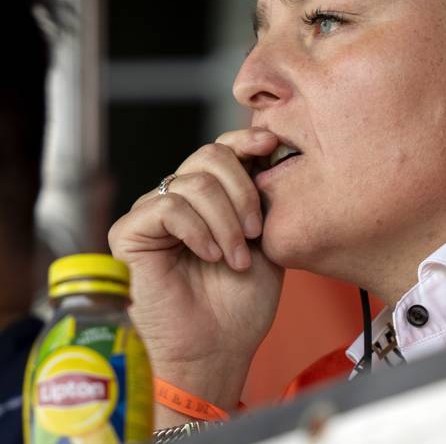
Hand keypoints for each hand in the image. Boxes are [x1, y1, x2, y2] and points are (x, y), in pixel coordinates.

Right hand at [108, 128, 282, 418]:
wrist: (218, 348)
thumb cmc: (241, 303)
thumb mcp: (267, 240)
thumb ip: (263, 198)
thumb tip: (268, 151)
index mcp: (212, 198)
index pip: (223, 148)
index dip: (245, 140)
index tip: (271, 146)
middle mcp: (179, 199)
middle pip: (209, 155)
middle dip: (243, 190)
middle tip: (256, 233)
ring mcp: (153, 214)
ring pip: (193, 181)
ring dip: (226, 220)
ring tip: (236, 257)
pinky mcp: (129, 233)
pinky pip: (168, 206)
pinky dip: (198, 230)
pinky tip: (210, 256)